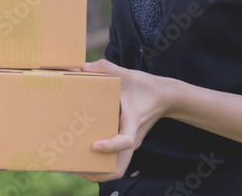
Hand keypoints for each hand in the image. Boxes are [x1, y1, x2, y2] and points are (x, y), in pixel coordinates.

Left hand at [76, 60, 173, 182]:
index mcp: (133, 122)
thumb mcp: (126, 73)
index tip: (94, 145)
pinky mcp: (128, 143)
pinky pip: (116, 161)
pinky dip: (102, 165)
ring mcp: (131, 143)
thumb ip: (104, 68)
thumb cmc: (145, 85)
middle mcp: (133, 138)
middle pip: (119, 169)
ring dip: (98, 172)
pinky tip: (84, 156)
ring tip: (76, 167)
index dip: (110, 146)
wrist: (166, 96)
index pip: (126, 141)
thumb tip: (82, 67)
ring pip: (117, 168)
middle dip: (98, 174)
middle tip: (76, 168)